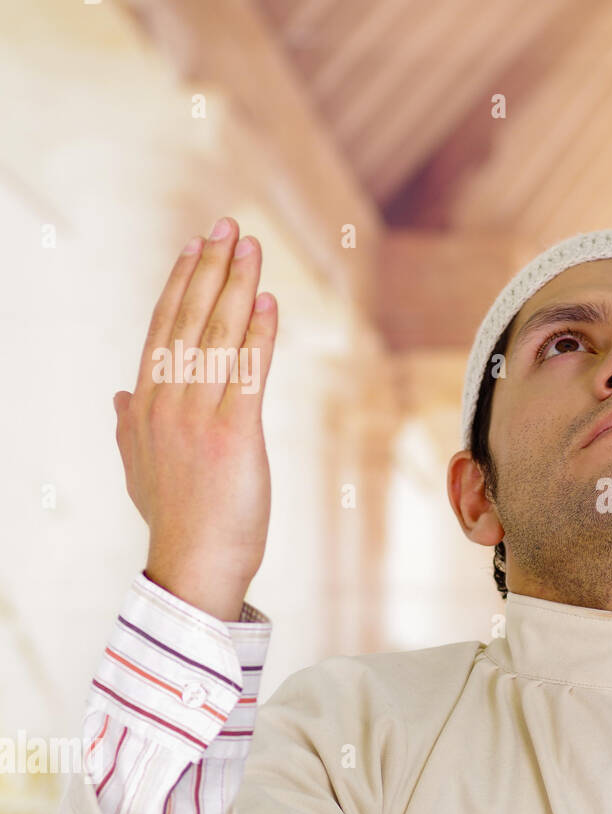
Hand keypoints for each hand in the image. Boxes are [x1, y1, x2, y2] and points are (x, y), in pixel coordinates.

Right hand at [113, 217, 277, 621]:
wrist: (195, 564)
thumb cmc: (176, 520)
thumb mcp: (140, 469)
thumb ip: (128, 429)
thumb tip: (119, 396)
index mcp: (145, 407)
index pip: (163, 330)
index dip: (180, 285)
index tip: (196, 248)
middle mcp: (166, 403)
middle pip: (188, 321)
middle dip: (210, 269)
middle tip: (228, 226)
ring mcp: (197, 417)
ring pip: (217, 337)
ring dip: (236, 286)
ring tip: (250, 247)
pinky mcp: (234, 435)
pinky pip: (247, 372)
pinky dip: (258, 333)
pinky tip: (268, 301)